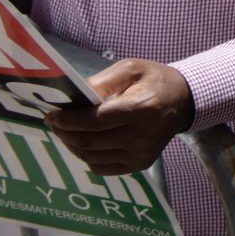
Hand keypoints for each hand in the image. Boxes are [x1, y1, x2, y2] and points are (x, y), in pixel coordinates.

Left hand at [44, 59, 193, 176]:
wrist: (183, 101)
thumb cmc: (155, 80)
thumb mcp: (131, 69)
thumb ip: (101, 82)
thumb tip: (72, 99)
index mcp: (141, 108)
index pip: (94, 121)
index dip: (67, 120)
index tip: (51, 115)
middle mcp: (142, 136)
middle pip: (89, 141)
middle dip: (64, 132)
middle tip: (54, 123)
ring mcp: (141, 154)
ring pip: (91, 156)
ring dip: (72, 144)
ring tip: (66, 131)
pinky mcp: (140, 164)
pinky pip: (101, 167)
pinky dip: (86, 156)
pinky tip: (84, 143)